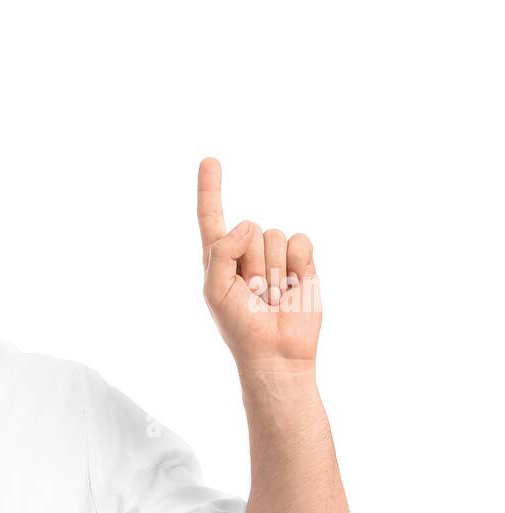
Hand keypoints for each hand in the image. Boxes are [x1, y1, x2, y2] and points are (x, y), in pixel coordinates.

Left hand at [196, 156, 320, 372]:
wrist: (275, 352)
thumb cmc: (239, 326)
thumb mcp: (214, 290)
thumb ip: (219, 252)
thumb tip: (247, 226)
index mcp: (219, 257)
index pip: (212, 216)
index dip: (210, 188)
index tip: (210, 160)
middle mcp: (247, 251)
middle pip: (249, 229)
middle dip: (252, 263)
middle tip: (253, 294)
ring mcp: (276, 255)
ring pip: (274, 236)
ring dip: (274, 269)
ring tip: (271, 296)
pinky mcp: (303, 262)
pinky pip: (300, 241)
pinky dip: (297, 264)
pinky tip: (292, 288)